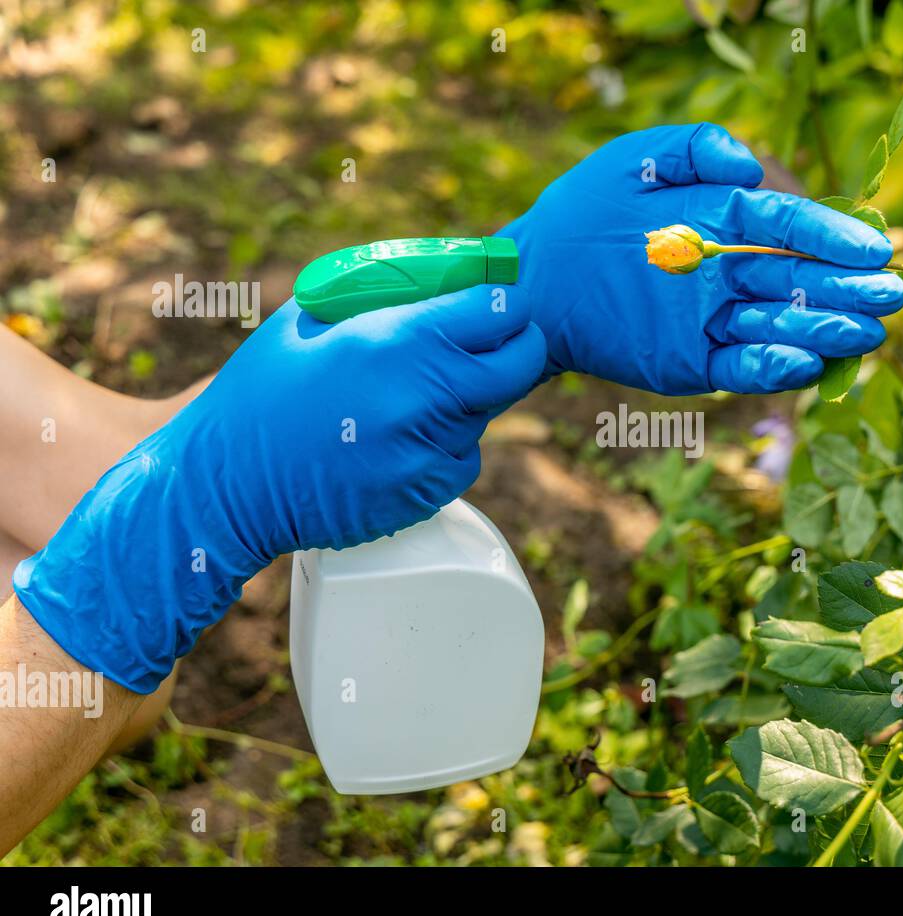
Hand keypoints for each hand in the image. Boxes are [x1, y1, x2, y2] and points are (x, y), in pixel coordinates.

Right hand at [13, 287, 545, 692]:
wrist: (225, 485)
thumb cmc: (262, 392)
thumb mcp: (313, 317)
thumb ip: (382, 296)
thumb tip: (444, 277)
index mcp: (398, 341)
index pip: (500, 310)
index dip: (508, 302)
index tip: (503, 302)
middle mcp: (423, 398)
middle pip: (519, 365)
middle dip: (517, 346)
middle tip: (500, 341)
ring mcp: (427, 451)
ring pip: (488, 413)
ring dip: (470, 398)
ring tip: (413, 395)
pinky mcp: (424, 494)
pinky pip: (463, 458)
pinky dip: (447, 446)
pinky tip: (398, 439)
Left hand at [498, 122, 902, 394]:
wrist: (532, 279)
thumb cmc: (584, 211)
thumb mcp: (634, 160)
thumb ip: (695, 148)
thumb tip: (751, 165)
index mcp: (726, 219)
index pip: (790, 224)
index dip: (832, 235)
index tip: (871, 246)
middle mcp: (729, 272)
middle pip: (798, 280)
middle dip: (844, 290)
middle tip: (887, 298)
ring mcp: (713, 321)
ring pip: (779, 327)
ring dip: (822, 332)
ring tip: (863, 336)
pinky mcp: (692, 363)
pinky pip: (740, 369)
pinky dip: (771, 369)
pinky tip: (803, 364)